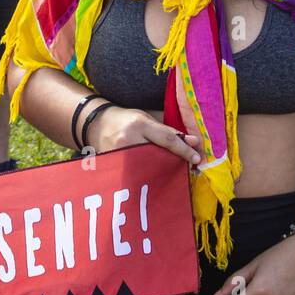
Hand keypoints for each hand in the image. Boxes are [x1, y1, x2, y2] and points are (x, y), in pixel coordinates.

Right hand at [84, 105, 201, 165]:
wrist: (96, 124)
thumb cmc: (126, 119)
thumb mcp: (146, 117)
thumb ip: (167, 129)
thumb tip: (192, 141)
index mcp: (140, 124)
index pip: (167, 139)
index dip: (184, 149)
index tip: (197, 157)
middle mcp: (129, 139)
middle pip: (159, 156)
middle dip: (175, 162)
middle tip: (189, 167)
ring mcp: (120, 155)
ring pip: (149, 167)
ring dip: (163, 171)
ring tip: (172, 172)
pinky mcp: (114, 166)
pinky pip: (136, 173)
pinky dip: (148, 175)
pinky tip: (155, 177)